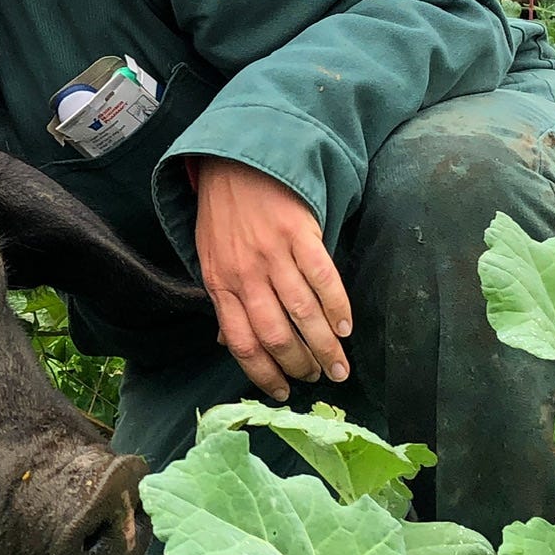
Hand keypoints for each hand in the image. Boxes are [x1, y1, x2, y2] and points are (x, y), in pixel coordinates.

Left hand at [193, 158, 352, 402]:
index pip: (242, 343)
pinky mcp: (299, 233)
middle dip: (302, 365)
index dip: (264, 374)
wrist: (235, 161)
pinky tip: (345, 327)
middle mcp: (245, 274)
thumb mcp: (209, 259)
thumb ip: (223, 300)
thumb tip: (229, 344)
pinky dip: (337, 307)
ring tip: (338, 366)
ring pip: (303, 314)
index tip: (283, 393)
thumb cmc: (223, 214)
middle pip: (277, 335)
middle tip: (320, 379)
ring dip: (325, 346)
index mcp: (220, 284)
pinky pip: (323, 278)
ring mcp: (273, 254)